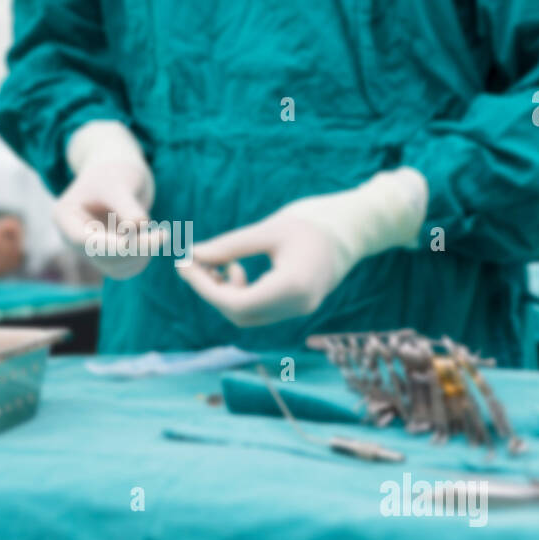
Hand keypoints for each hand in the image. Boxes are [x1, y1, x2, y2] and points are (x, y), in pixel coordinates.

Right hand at [53, 121, 163, 278]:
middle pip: (101, 256)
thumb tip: (139, 227)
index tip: (134, 242)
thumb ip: (127, 206)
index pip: (83, 241)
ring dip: (139, 255)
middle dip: (133, 249)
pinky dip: (142, 258)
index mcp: (65, 216)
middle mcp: (72, 237)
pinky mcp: (107, 256)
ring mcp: (89, 249)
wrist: (120, 174)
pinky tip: (154, 239)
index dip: (109, 246)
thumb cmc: (115, 172)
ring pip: (115, 267)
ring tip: (159, 233)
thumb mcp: (120, 184)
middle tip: (163, 235)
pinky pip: (125, 268)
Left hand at [177, 168, 428, 327]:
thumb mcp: (268, 229)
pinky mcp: (297, 306)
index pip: (238, 303)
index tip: (185, 265)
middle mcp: (298, 305)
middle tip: (191, 263)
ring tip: (214, 264)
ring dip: (223, 295)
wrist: (353, 229)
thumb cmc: (312, 222)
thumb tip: (192, 255)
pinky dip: (239, 295)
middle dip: (210, 291)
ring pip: (248, 317)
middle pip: (240, 314)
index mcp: (293, 286)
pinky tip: (234, 270)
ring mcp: (299, 309)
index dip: (206, 288)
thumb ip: (230, 245)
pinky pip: (259, 311)